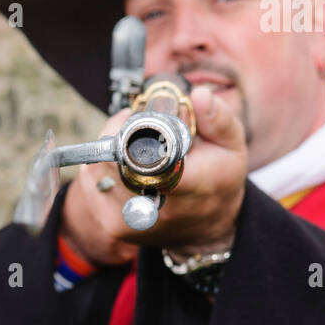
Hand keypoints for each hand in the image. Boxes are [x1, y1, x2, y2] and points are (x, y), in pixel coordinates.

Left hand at [60, 85, 247, 264]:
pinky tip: (122, 166)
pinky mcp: (113, 227)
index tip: (135, 118)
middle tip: (134, 131)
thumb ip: (218, 118)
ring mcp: (129, 221)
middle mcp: (153, 209)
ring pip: (97, 171)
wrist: (206, 229)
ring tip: (132, 150)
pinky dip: (103, 169)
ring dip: (108, 153)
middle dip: (117, 137)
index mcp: (185, 187)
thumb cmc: (219, 181)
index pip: (145, 159)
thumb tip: (198, 95)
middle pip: (111, 161)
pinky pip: (93, 185)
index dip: (130, 132)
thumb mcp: (231, 147)